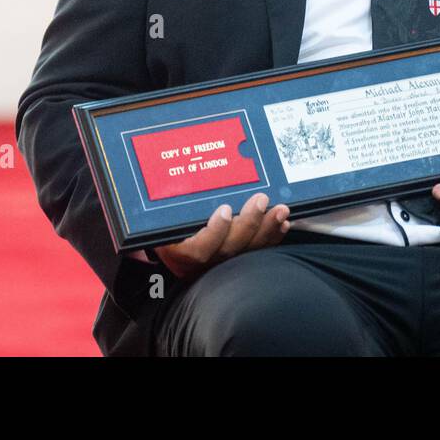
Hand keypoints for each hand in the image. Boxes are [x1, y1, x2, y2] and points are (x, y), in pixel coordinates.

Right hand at [152, 193, 289, 281]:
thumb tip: (164, 174)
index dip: (214, 233)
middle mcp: (199, 264)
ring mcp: (218, 265)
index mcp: (177, 252)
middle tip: (260, 199)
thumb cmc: (163, 224)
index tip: (225, 210)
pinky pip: (257, 253)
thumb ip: (167, 202)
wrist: (172, 244)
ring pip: (246, 253)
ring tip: (280, 209)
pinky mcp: (235, 263)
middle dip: (248, 224)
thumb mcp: (158, 215)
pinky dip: (271, 237)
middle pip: (227, 251)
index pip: (196, 251)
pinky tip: (281, 222)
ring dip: (266, 230)